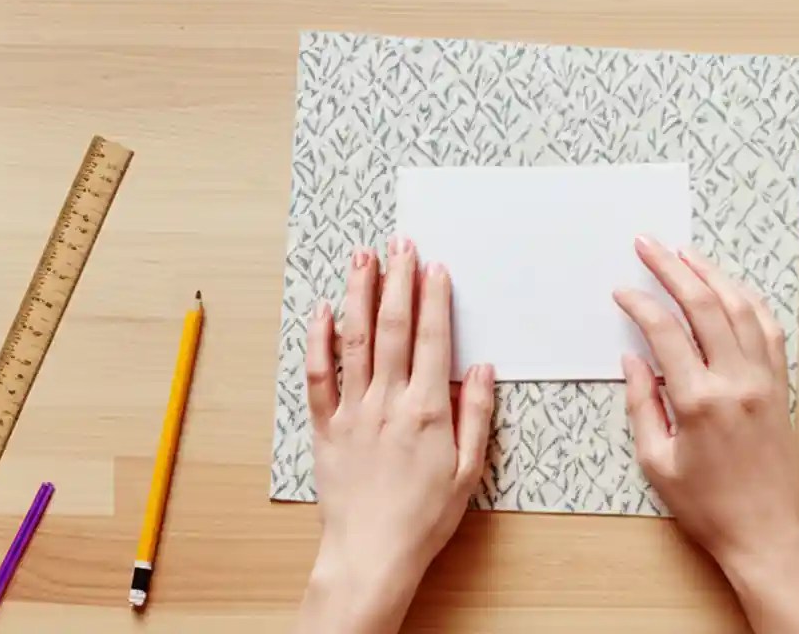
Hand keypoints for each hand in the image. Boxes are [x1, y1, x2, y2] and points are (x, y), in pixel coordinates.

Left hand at [296, 237, 494, 633]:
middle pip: (391, 327)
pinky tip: (323, 310)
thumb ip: (475, 415)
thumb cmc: (424, 517)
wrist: (372, 553)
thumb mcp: (468, 471)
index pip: (431, 339)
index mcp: (426, 410)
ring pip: (353, 340)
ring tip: (362, 258)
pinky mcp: (326, 427)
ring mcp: (352, 411)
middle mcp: (387, 402)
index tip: (435, 267)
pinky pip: (318, 375)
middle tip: (400, 244)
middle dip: (397, 281)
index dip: (433, 298)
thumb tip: (480, 368)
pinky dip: (319, 340)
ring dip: (358, 294)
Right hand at [614, 236, 798, 633]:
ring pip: (740, 308)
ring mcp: (765, 380)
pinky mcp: (781, 387)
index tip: (621, 291)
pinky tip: (730, 289)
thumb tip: (633, 359)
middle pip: (703, 304)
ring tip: (686, 254)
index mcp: (699, 400)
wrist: (768, 535)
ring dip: (712, 275)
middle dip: (672, 269)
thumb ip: (643, 404)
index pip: (664, 331)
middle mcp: (736, 381)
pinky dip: (748, 301)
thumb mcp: (658, 462)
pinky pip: (767, 330)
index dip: (639, 303)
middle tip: (648, 244)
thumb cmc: (708, 508)